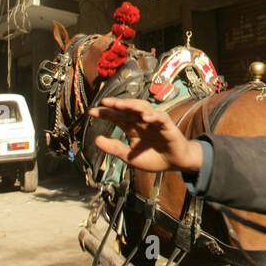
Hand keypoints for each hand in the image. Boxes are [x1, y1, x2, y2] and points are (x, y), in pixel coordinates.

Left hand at [89, 97, 203, 173]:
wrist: (174, 164)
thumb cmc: (153, 158)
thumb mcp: (129, 157)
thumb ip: (114, 148)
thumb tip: (95, 140)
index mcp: (132, 127)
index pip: (117, 117)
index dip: (105, 113)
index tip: (91, 112)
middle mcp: (141, 121)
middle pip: (128, 108)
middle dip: (117, 104)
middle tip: (104, 102)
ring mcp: (154, 121)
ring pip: (142, 107)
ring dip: (132, 105)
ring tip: (120, 104)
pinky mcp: (167, 125)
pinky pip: (161, 117)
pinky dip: (154, 116)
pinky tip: (145, 117)